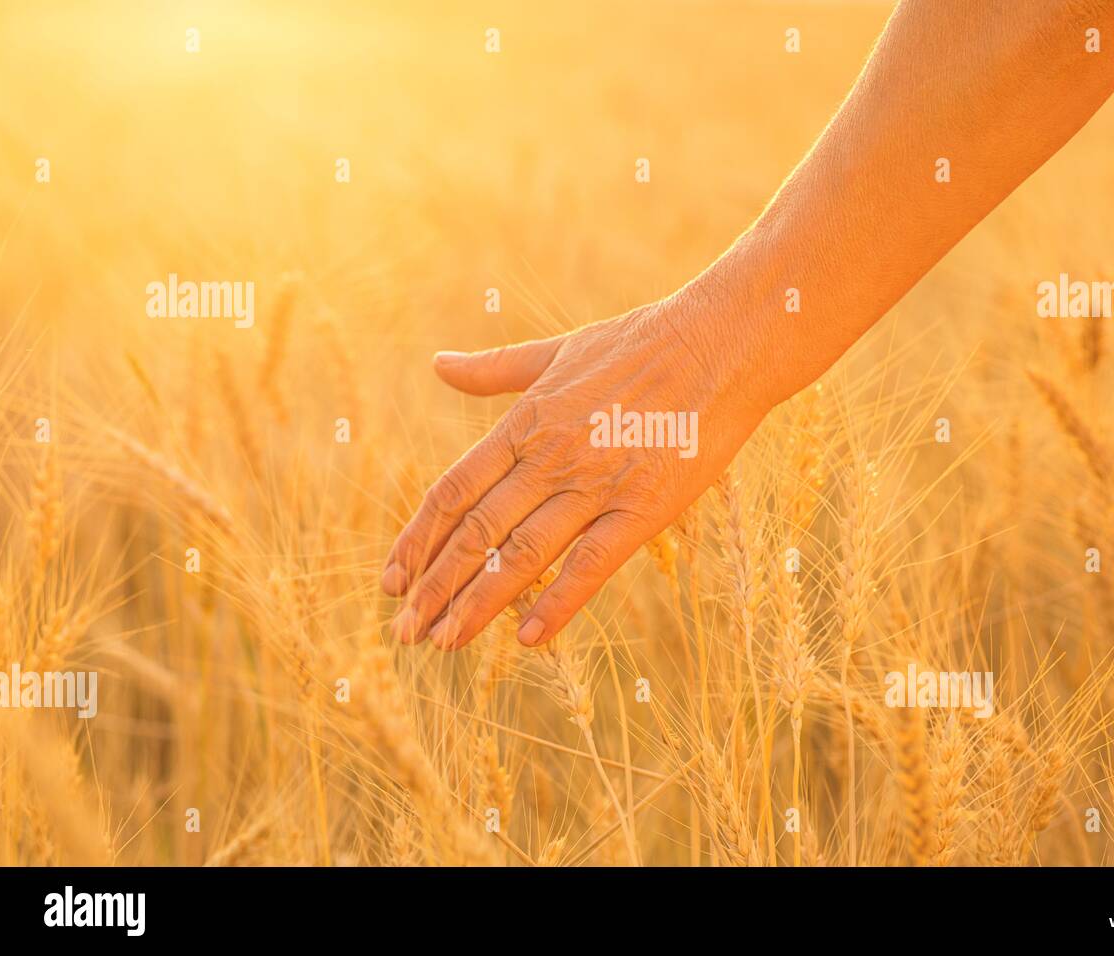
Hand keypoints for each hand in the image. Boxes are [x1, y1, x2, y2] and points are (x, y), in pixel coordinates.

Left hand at [381, 292, 774, 649]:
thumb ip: (494, 369)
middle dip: (436, 586)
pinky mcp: (644, 507)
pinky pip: (591, 564)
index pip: (454, 491)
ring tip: (445, 643)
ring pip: (522, 553)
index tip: (392, 580)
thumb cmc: (641, 342)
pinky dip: (557, 603)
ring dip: (478, 603)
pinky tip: (527, 639)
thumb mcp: (558, 351)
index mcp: (526, 421)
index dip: (419, 540)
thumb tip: (437, 365)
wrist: (721, 343)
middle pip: (476, 531)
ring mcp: (596, 484)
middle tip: (405, 632)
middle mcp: (550, 457)